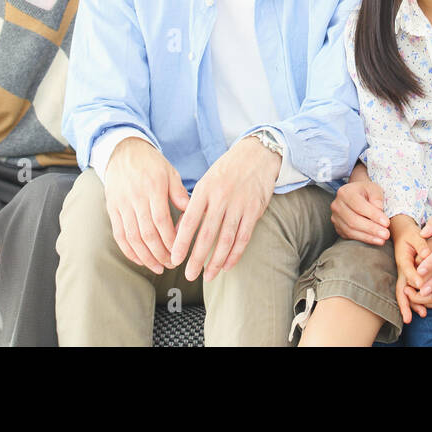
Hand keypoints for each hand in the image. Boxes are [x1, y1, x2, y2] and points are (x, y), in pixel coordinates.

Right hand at [103, 137, 190, 274]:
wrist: (123, 151)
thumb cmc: (151, 163)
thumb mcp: (170, 172)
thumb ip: (180, 193)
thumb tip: (193, 213)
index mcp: (153, 188)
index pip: (162, 221)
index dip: (171, 240)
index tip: (181, 252)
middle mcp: (136, 198)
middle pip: (147, 233)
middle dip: (161, 253)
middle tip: (172, 265)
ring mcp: (122, 205)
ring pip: (133, 237)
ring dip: (146, 256)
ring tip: (159, 267)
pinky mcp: (112, 209)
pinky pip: (119, 235)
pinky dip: (129, 251)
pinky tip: (140, 260)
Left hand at [170, 135, 280, 280]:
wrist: (257, 155)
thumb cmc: (226, 171)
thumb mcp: (205, 183)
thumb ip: (192, 206)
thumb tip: (177, 231)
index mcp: (204, 190)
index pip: (189, 221)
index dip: (181, 242)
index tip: (174, 259)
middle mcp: (221, 198)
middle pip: (207, 234)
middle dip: (197, 258)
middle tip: (189, 275)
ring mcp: (239, 205)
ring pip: (226, 239)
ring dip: (216, 261)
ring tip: (208, 276)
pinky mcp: (255, 210)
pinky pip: (244, 237)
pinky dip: (235, 253)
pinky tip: (228, 265)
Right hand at [331, 179, 388, 244]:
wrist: (356, 195)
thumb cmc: (366, 191)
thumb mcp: (374, 189)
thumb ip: (377, 197)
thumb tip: (379, 209)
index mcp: (345, 192)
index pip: (358, 205)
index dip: (373, 215)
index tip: (386, 223)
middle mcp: (337, 205)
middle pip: (353, 220)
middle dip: (371, 229)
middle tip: (386, 234)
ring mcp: (335, 217)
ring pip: (350, 230)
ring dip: (368, 236)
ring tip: (382, 239)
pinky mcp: (338, 227)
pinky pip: (349, 236)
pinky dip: (363, 239)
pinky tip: (375, 240)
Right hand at [392, 225, 431, 321]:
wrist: (401, 233)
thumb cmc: (410, 234)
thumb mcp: (415, 235)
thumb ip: (421, 245)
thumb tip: (428, 254)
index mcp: (403, 259)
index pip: (407, 270)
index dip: (414, 277)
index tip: (421, 285)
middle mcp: (402, 270)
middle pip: (401, 289)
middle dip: (404, 304)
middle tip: (408, 318)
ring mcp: (404, 276)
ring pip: (405, 293)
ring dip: (411, 306)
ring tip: (422, 315)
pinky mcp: (408, 278)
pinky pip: (409, 292)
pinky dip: (415, 302)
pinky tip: (423, 310)